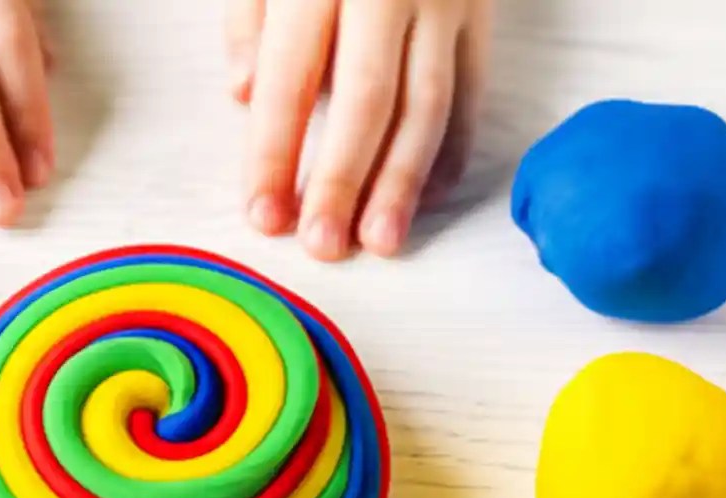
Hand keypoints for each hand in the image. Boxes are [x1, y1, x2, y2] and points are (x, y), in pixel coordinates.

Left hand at [228, 0, 492, 259]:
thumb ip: (249, 17)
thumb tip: (244, 96)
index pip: (289, 79)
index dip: (274, 153)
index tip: (263, 216)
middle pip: (366, 101)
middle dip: (342, 180)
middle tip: (323, 246)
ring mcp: (446, 0)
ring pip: (427, 104)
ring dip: (403, 181)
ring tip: (382, 241)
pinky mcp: (482, 12)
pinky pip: (470, 90)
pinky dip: (451, 148)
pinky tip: (429, 197)